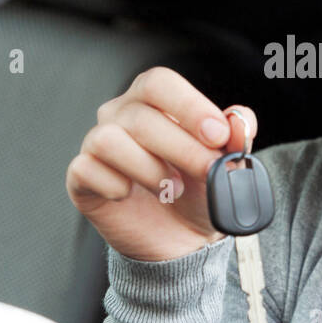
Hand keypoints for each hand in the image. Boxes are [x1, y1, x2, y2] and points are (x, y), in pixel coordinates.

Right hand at [66, 67, 257, 261]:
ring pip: (109, 139)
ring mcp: (97, 144)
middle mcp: (120, 115)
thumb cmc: (199, 191)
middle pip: (140, 115)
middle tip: (206, 170)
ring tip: (169, 187)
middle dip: (181, 147)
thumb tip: (240, 121)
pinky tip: (131, 195)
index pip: (160, 82)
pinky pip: (86, 169)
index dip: (189, 106)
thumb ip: (236, 138)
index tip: (218, 135)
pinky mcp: (82, 177)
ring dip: (147, 168)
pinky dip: (115, 186)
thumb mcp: (226, 166)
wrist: (181, 240)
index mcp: (154, 100)